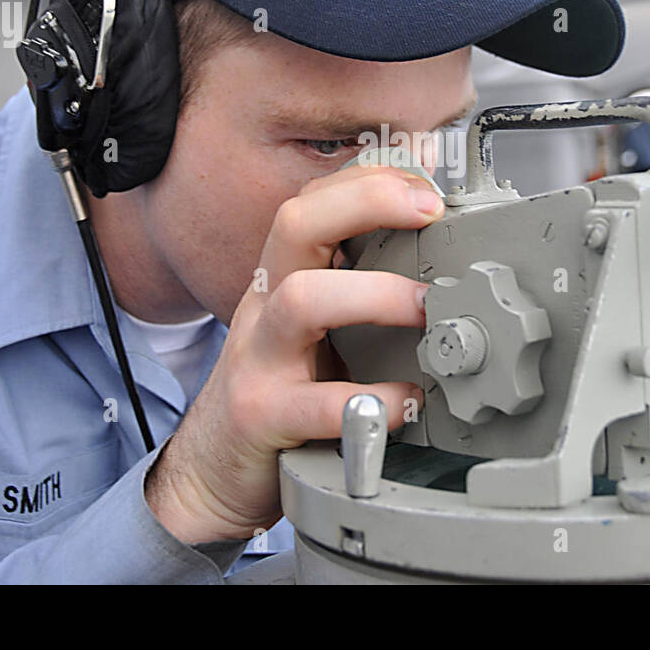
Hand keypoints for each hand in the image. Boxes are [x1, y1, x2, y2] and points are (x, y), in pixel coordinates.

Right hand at [143, 164, 441, 542]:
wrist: (210, 470)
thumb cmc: (277, 391)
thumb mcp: (309, 329)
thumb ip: (354, 290)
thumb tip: (439, 263)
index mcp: (281, 277)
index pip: (313, 200)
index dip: (369, 179)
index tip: (427, 187)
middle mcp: (265, 305)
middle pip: (296, 224)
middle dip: (368, 203)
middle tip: (431, 216)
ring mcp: (259, 358)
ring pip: (301, 300)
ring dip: (374, 295)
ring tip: (426, 310)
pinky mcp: (263, 416)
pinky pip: (316, 403)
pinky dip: (371, 400)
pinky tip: (408, 404)